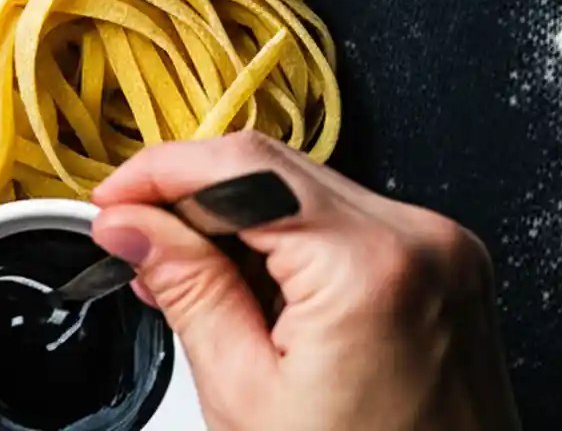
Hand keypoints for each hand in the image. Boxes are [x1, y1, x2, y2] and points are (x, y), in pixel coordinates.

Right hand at [91, 131, 520, 430]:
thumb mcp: (247, 394)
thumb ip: (189, 290)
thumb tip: (133, 226)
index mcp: (367, 268)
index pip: (241, 168)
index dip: (161, 172)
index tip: (114, 200)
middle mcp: (418, 240)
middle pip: (275, 167)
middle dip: (193, 195)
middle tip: (136, 237)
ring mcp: (442, 250)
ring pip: (308, 188)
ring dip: (237, 217)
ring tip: (187, 276)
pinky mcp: (447, 265)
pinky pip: (348, 220)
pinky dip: (289, 240)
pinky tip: (249, 284)